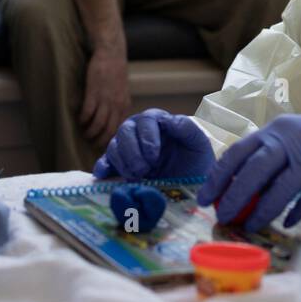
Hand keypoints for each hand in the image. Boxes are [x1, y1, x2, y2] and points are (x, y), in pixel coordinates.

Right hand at [79, 47, 130, 149]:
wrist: (111, 53)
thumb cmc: (115, 71)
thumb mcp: (122, 91)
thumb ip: (119, 105)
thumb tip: (113, 119)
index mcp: (124, 106)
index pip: (118, 129)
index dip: (110, 139)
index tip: (102, 144)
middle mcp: (117, 105)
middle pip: (108, 130)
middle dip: (99, 140)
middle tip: (91, 143)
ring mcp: (105, 99)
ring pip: (98, 124)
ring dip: (89, 132)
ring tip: (83, 133)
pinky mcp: (94, 92)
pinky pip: (87, 112)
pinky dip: (82, 119)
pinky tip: (79, 120)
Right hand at [93, 108, 216, 179]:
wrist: (190, 181)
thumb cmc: (195, 158)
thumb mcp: (198, 143)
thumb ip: (186, 129)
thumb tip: (169, 120)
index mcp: (156, 121)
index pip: (146, 121)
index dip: (147, 137)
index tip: (154, 156)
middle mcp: (137, 130)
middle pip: (125, 131)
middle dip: (132, 152)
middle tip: (143, 170)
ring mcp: (126, 147)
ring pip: (113, 147)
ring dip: (122, 162)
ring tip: (136, 177)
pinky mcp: (119, 165)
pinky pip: (104, 162)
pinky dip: (103, 168)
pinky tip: (104, 175)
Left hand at [197, 113, 300, 231]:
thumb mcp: (288, 142)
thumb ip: (264, 160)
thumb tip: (232, 193)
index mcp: (273, 132)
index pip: (237, 152)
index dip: (218, 176)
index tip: (203, 198)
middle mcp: (289, 139)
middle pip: (255, 168)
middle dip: (235, 195)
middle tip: (222, 217)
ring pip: (281, 186)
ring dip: (263, 210)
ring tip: (250, 227)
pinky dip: (296, 212)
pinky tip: (287, 223)